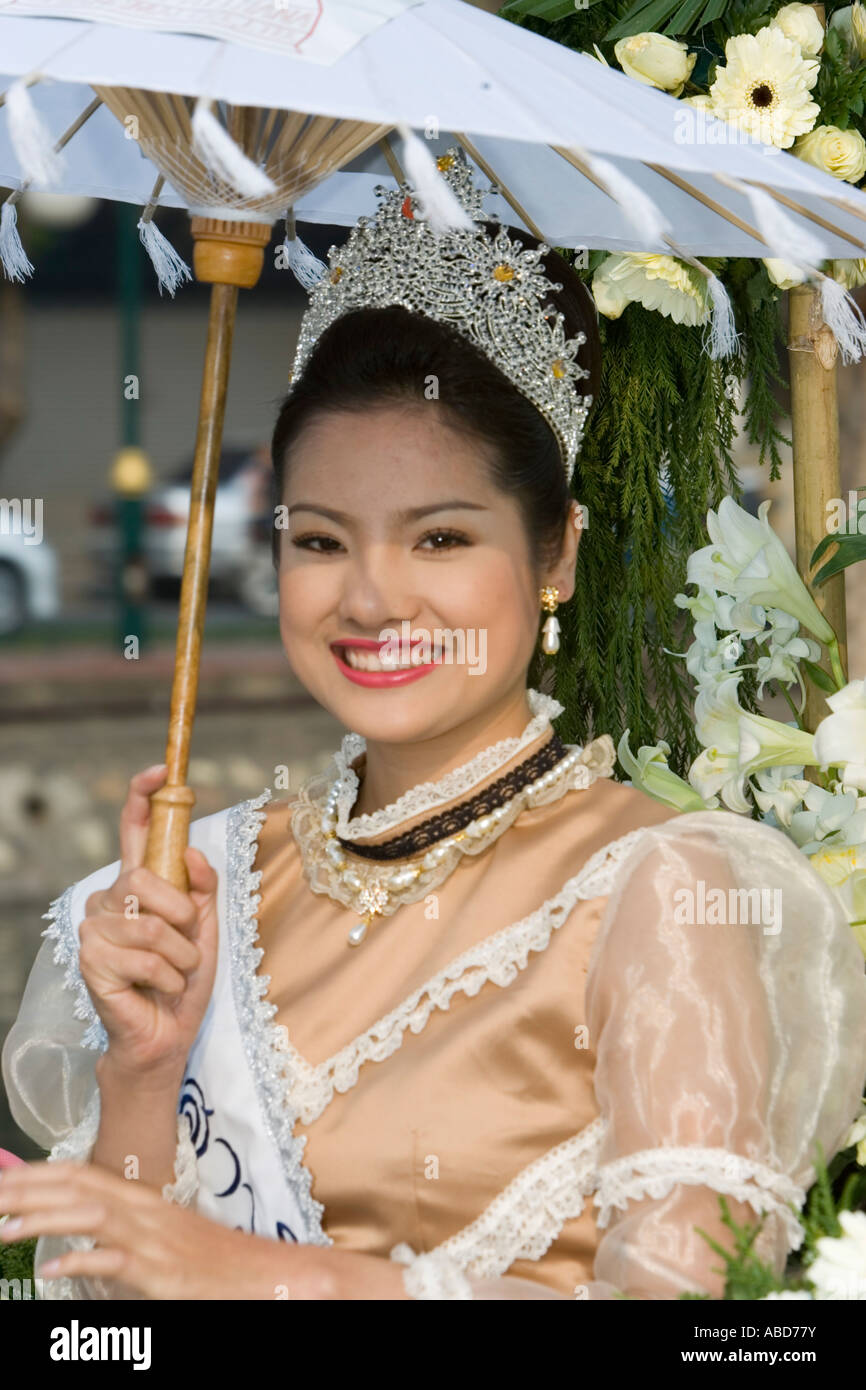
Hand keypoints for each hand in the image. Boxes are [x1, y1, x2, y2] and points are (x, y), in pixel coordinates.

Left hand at [0, 1163, 410, 1299]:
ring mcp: (154, 1240)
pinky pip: (118, 1262)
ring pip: (91, 1215)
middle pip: (78, 1188)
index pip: (79, 1175)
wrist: (265, 1277)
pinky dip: (84, 1260)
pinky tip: (54, 1269)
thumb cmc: (209, 1265)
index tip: (1, 1179)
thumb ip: (118, 1236)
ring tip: (2, 1229)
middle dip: (27, 1190)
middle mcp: (145, 1211)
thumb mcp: (159, 1242)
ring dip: (43, 1219)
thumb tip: (71, 1244)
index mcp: (141, 1199)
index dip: (37, 1174)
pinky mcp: (163, 1272)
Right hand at [80, 764, 218, 1076]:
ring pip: (152, 924)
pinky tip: (159, 990)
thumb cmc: (183, 977)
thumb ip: (202, 886)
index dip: (144, 796)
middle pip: (145, 879)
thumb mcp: (206, 925)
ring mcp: (95, 928)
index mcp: (138, 884)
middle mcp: (110, 897)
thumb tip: (190, 850)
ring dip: (180, 956)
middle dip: (181, 915)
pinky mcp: (90, 960)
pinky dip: (167, 978)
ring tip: (175, 973)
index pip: (135, 830)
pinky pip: (145, 958)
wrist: (167, 1031)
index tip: (161, 770)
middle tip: (187, 943)